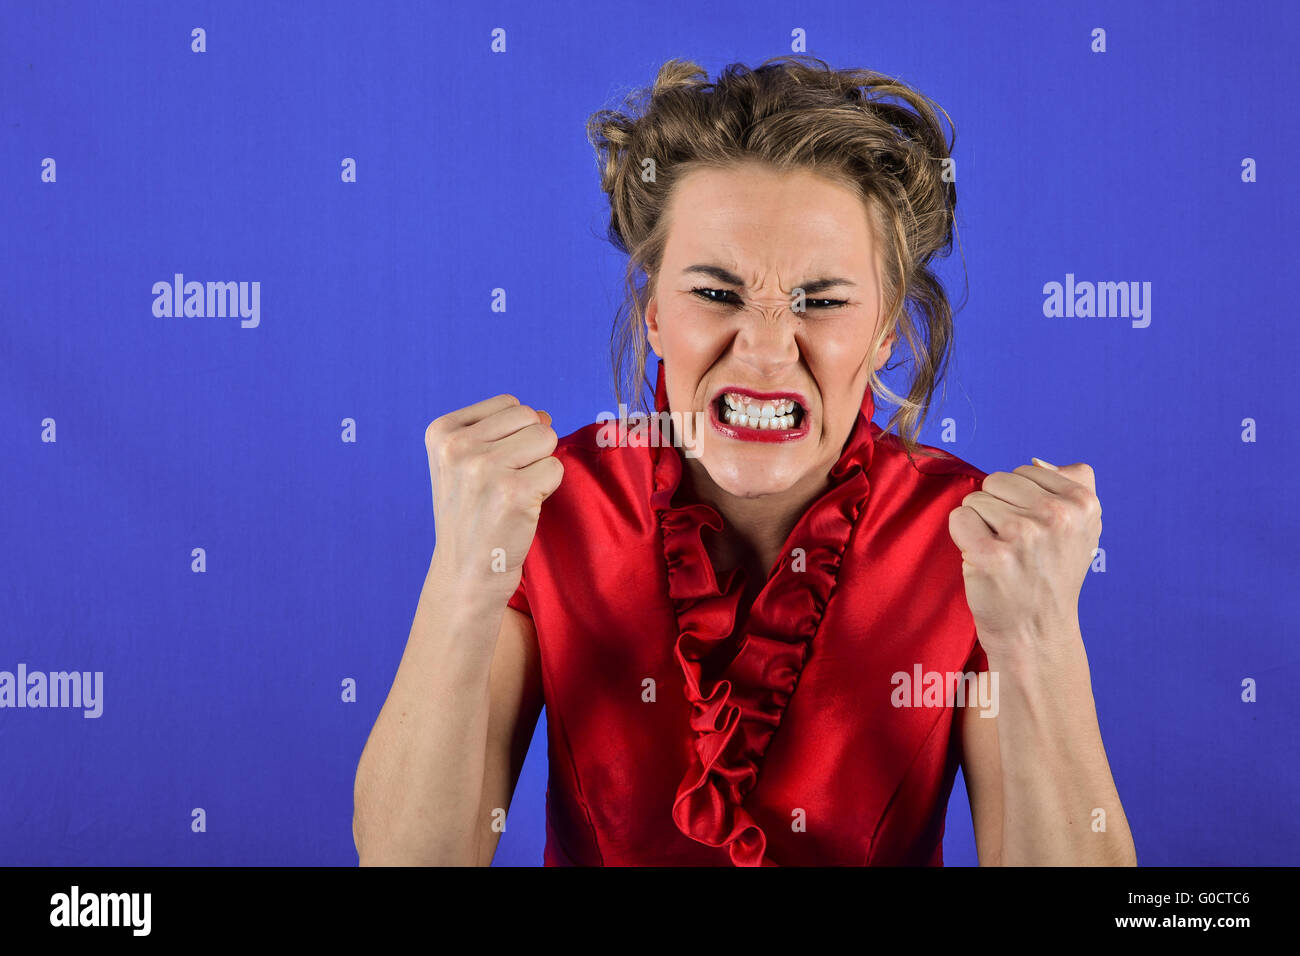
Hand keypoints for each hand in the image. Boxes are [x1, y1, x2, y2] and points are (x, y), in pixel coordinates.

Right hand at [424, 394, 563, 601]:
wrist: (465, 574)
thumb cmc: (472, 515)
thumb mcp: (465, 464)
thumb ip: (500, 431)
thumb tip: (544, 415)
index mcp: (441, 432)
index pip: (508, 404)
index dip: (513, 434)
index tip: (491, 468)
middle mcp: (458, 447)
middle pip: (530, 417)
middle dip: (531, 447)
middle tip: (507, 483)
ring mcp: (485, 468)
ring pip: (546, 438)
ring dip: (541, 466)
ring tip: (514, 493)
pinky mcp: (514, 493)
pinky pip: (556, 468)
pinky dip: (548, 489)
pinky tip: (523, 509)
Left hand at [947, 458, 1101, 657]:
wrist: (1036, 632)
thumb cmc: (1052, 576)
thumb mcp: (1083, 528)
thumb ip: (1072, 484)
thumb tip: (1038, 461)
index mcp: (1083, 503)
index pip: (1025, 470)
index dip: (1020, 501)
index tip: (1036, 533)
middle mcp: (1057, 516)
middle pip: (997, 481)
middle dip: (997, 509)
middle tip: (1014, 546)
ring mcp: (1024, 535)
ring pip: (975, 500)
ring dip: (980, 526)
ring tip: (1002, 555)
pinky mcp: (991, 555)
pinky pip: (959, 518)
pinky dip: (962, 537)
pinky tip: (982, 560)